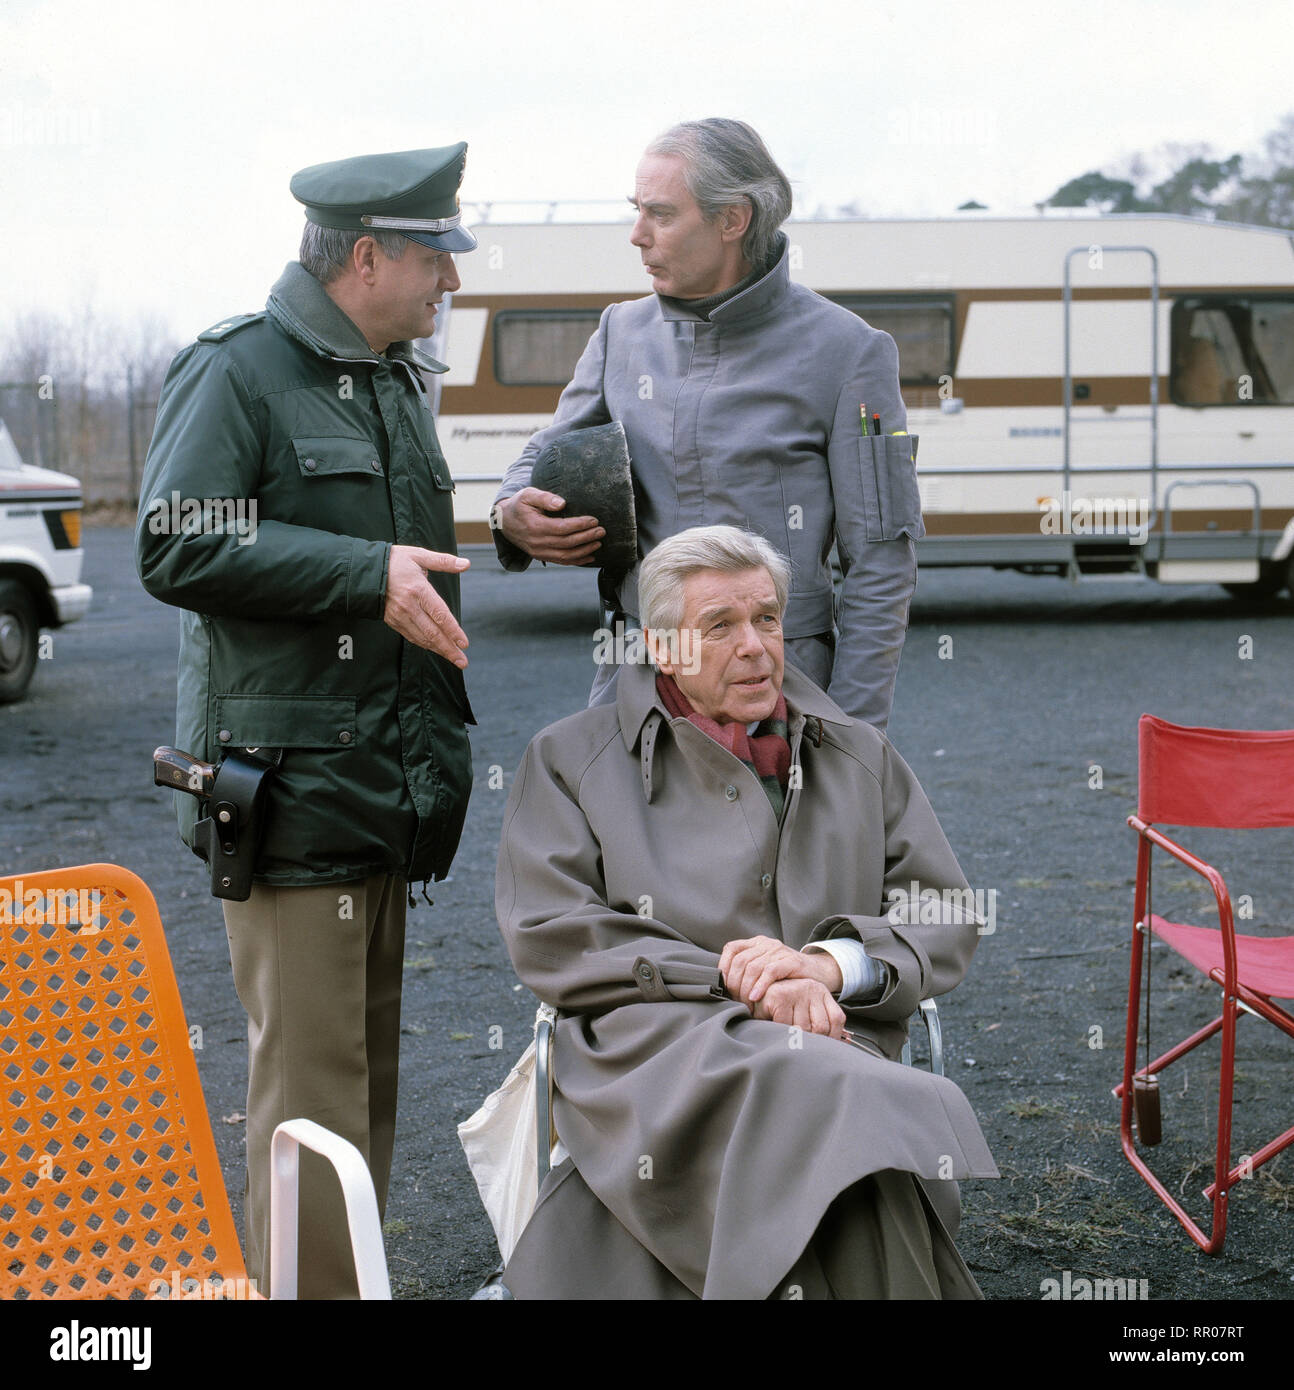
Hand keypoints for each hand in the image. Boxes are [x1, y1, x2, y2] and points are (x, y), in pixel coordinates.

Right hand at [383, 545, 469, 665]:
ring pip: (422, 638)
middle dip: (449, 649)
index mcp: (418, 589)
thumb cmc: (394, 561)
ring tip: (454, 659)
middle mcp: (409, 606)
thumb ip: (444, 561)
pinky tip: (436, 649)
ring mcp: (399, 616)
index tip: (464, 643)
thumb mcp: (418, 555)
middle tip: (463, 662)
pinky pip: (412, 636)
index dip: (453, 631)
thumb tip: (466, 564)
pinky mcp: (393, 621)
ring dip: (439, 650)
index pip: (440, 614)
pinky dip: (425, 645)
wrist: (364, 571)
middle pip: (433, 633)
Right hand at [494, 487, 604, 563]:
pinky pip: (561, 561)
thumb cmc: (519, 505)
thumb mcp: (528, 495)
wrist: (504, 522)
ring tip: (598, 543)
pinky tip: (590, 556)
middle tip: (601, 531)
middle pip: (567, 543)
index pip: (562, 528)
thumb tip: (562, 503)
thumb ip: (544, 497)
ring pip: (566, 555)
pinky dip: (577, 561)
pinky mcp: (542, 556)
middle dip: (587, 537)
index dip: (580, 525)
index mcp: (535, 526)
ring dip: (585, 551)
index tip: (594, 520)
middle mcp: (537, 542)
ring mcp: (539, 552)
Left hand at [719, 935, 842, 1007]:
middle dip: (735, 984)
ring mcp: (779, 951)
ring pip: (753, 967)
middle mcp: (766, 943)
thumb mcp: (765, 969)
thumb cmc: (787, 976)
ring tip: (747, 1003)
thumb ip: (747, 971)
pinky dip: (760, 985)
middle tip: (737, 1001)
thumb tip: (724, 986)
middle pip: (741, 961)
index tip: (725, 987)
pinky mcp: (792, 960)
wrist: (818, 973)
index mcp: (756, 943)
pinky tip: (755, 997)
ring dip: (746, 988)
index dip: (725, 967)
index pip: (732, 949)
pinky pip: (770, 971)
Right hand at [752, 978, 845, 1039]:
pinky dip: (780, 1031)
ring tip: (786, 1034)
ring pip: (803, 1028)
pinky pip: (785, 1025)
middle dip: (812, 1041)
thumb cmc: (784, 1003)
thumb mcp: (807, 1008)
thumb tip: (846, 1040)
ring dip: (793, 1037)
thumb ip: (822, 1021)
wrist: (759, 990)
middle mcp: (812, 988)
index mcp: (821, 992)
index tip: (825, 1048)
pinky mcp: (780, 996)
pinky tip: (776, 1026)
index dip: (833, 1037)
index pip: (837, 1019)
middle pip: (821, 1027)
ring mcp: (796, 991)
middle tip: (801, 1045)